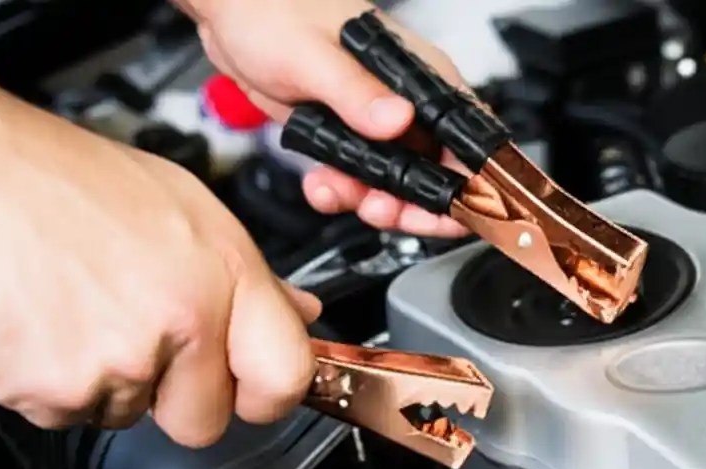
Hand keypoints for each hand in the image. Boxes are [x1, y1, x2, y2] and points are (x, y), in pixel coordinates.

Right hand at [0, 52, 320, 446]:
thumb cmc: (64, 184)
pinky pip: (73, 418)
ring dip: (112, 382)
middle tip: (140, 335)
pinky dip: (58, 386)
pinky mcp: (56, 392)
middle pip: (206, 421)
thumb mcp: (186, 208)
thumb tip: (299, 314)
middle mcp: (182, 321)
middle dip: (178, 395)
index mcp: (225, 274)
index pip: (288, 377)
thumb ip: (251, 276)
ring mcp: (119, 363)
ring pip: (132, 418)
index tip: (256, 390)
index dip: (270, 394)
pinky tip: (50, 327)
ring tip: (83, 311)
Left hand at [185, 0, 470, 236]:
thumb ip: (356, 92)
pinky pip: (360, 180)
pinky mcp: (349, 136)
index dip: (475, 181)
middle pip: (439, 173)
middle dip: (416, 205)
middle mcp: (407, 103)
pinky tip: (321, 186)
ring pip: (399, 185)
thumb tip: (398, 120)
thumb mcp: (315, 56)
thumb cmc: (274, 10)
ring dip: (373, 203)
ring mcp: (378, 123)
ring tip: (341, 195)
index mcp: (420, 76)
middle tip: (384, 212)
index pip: (469, 137)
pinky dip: (343, 193)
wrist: (230, 14)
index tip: (458, 211)